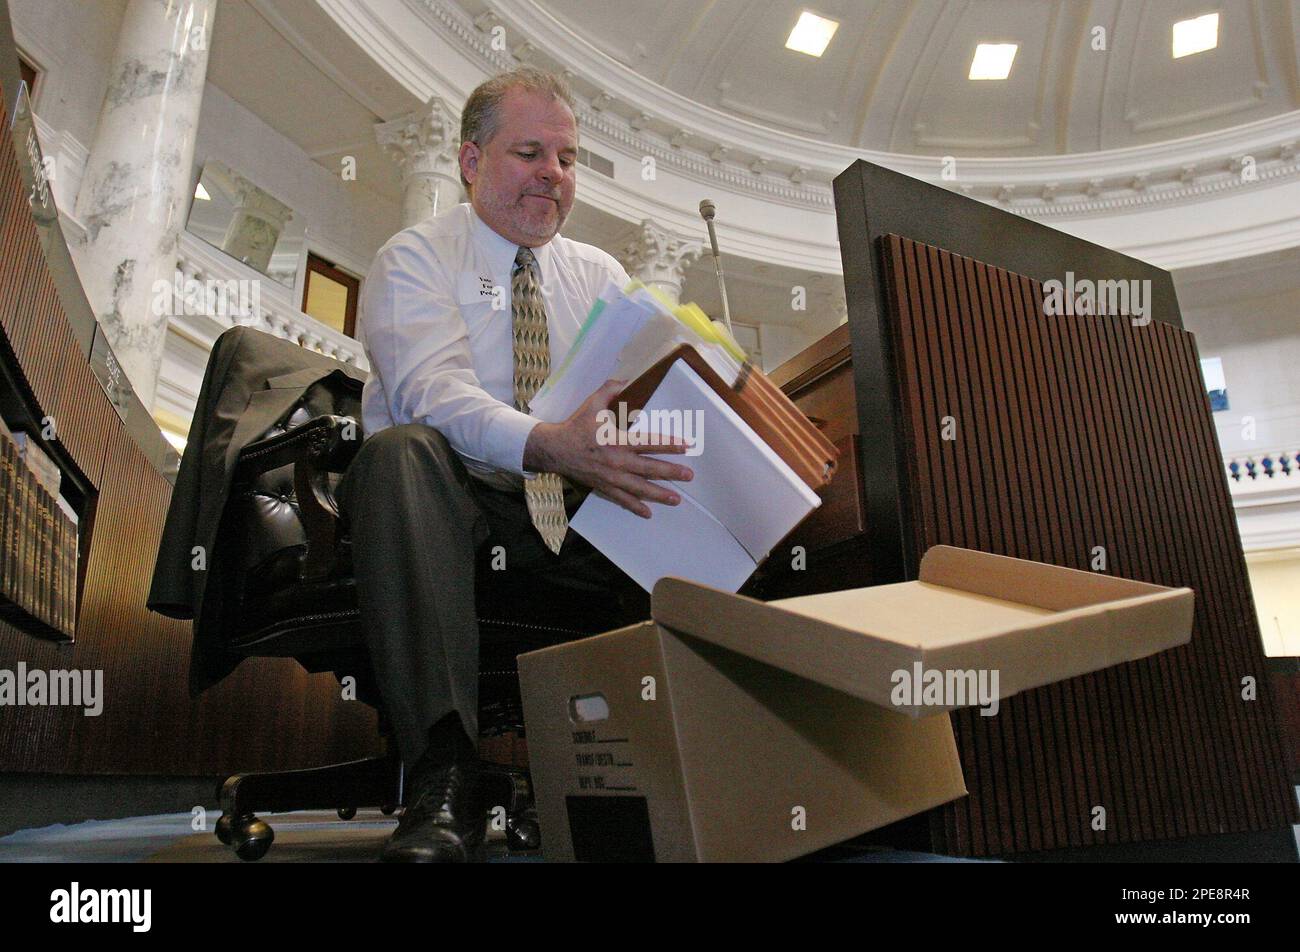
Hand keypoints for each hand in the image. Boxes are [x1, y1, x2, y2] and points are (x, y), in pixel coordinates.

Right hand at [523, 378, 694, 518]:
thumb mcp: (592, 404)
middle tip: (689, 476)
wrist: (554, 449)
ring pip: (639, 488)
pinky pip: (622, 499)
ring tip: (676, 499)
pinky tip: (648, 513)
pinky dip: (635, 507)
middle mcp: (617, 461)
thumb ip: (611, 390)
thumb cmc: (576, 426)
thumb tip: (628, 379)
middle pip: (649, 468)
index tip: (686, 445)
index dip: (668, 444)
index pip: (648, 442)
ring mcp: (610, 477)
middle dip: (671, 472)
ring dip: (659, 494)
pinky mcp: (603, 486)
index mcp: (616, 440)